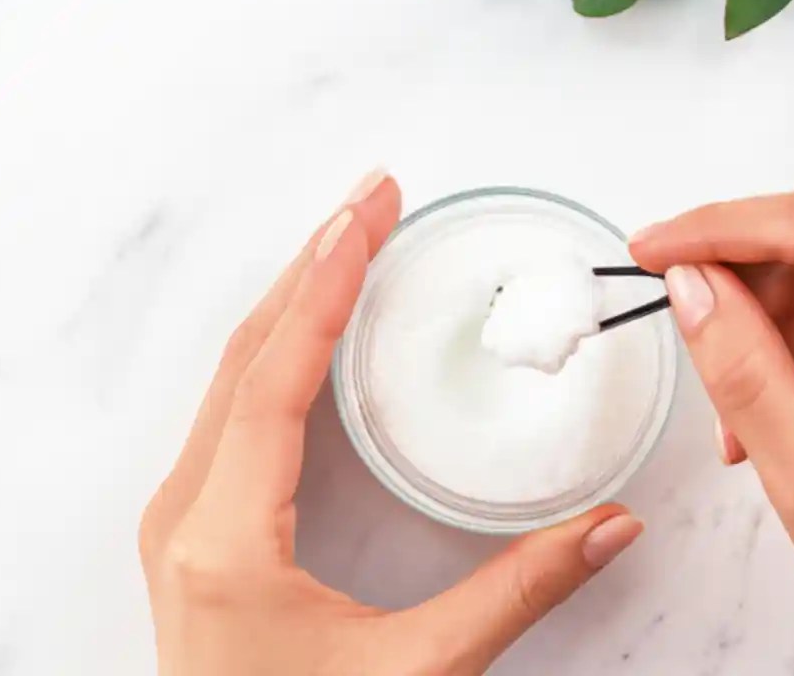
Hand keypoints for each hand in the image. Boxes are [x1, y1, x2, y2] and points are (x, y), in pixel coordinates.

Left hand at [138, 171, 643, 675]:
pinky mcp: (197, 534)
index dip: (326, 283)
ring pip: (231, 380)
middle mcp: (186, 514)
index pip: (275, 375)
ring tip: (350, 243)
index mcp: (223, 536)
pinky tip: (313, 334)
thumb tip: (610, 530)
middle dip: (312, 266)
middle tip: (373, 199)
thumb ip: (517, 594)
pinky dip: (276, 355)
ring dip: (292, 304)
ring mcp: (182, 522)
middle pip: (245, 356)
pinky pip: (232, 415)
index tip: (369, 212)